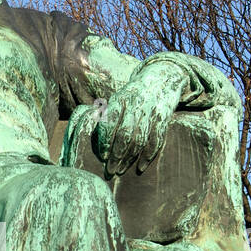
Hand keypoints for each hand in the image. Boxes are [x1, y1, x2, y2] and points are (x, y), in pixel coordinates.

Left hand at [93, 60, 186, 176]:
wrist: (161, 79)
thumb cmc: (132, 96)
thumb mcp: (117, 99)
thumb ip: (104, 115)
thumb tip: (86, 138)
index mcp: (119, 99)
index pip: (109, 123)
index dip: (105, 142)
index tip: (101, 157)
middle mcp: (135, 104)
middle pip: (125, 134)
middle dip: (116, 155)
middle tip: (109, 171)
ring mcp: (150, 111)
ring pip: (140, 139)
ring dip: (130, 158)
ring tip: (121, 171)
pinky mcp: (164, 117)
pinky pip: (156, 140)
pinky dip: (148, 156)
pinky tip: (140, 167)